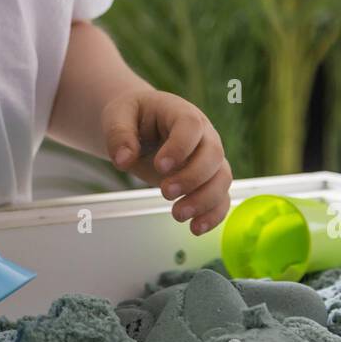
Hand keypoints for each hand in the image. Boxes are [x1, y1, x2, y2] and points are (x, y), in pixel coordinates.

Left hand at [101, 87, 231, 234]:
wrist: (141, 125)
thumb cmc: (132, 117)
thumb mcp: (118, 116)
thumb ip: (119, 135)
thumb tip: (123, 160)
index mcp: (181, 113)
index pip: (191, 126)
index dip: (180, 147)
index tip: (159, 167)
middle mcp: (203, 135)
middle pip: (213, 154)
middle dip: (192, 177)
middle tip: (165, 192)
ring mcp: (209, 158)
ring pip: (222, 179)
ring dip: (204, 201)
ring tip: (177, 215)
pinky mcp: (208, 180)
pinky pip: (222, 198)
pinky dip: (213, 215)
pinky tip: (194, 228)